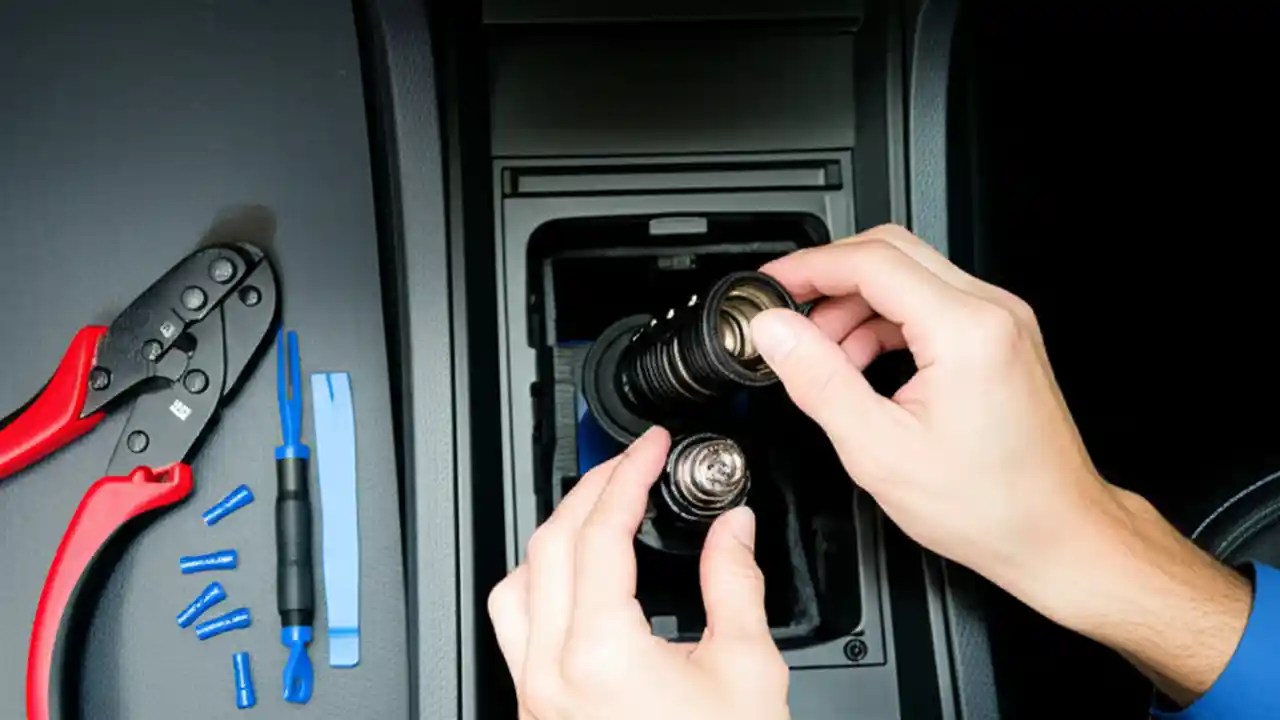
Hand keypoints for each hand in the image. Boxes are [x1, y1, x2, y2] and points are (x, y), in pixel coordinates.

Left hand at [487, 427, 790, 719]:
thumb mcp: (748, 671)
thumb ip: (736, 584)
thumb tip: (734, 528)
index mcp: (599, 653)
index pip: (600, 530)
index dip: (627, 474)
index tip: (647, 448)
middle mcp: (550, 673)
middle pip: (549, 544)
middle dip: (590, 490)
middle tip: (629, 464)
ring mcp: (536, 698)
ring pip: (514, 584)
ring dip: (552, 535)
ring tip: (594, 512)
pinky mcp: (538, 716)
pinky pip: (514, 629)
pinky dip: (538, 584)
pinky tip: (571, 581)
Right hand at [749, 225, 1249, 703]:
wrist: (1056, 534)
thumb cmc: (989, 505)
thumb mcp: (878, 450)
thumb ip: (818, 379)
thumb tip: (775, 331)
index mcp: (965, 331)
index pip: (870, 262)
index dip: (808, 266)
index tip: (772, 285)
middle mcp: (991, 312)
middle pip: (890, 251)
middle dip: (828, 278)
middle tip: (787, 313)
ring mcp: (1001, 321)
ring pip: (909, 274)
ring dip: (855, 302)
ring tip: (822, 354)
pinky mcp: (1000, 336)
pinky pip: (931, 302)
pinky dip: (885, 319)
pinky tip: (860, 362)